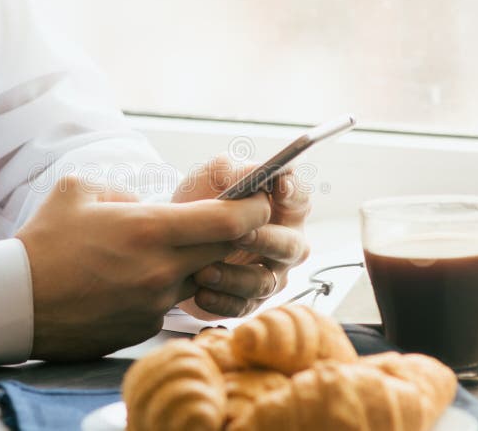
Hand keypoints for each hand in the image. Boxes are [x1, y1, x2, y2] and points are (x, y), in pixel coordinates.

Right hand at [16, 175, 269, 360]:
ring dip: (192, 264)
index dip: (253, 211)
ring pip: (198, 279)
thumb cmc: (44, 242)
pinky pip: (168, 304)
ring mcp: (155, 303)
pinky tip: (129, 282)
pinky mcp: (143, 328)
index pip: (229, 223)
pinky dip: (162, 290)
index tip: (258, 202)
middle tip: (224, 224)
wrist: (15, 302)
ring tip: (156, 253)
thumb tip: (142, 205)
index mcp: (151, 230)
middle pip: (226, 253)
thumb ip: (122, 191)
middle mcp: (162, 270)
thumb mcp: (79, 191)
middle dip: (234, 238)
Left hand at [173, 156, 310, 319]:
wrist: (176, 234)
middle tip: (238, 234)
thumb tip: (256, 170)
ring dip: (235, 277)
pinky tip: (201, 291)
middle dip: (266, 240)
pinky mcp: (249, 299)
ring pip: (264, 282)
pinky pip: (242, 306)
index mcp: (284, 208)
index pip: (300, 198)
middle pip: (290, 246)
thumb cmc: (204, 199)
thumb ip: (235, 170)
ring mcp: (270, 274)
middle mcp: (286, 242)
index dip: (294, 193)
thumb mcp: (213, 176)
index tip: (280, 187)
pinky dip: (221, 301)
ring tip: (205, 270)